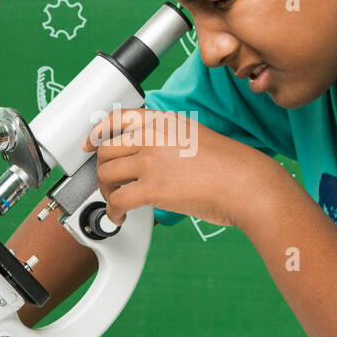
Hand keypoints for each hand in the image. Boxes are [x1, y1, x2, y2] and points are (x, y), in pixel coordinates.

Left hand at [80, 108, 276, 228]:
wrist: (248, 184)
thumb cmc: (231, 167)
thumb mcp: (195, 136)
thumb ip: (168, 140)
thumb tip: (147, 157)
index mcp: (164, 120)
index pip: (117, 118)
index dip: (96, 134)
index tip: (89, 145)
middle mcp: (154, 135)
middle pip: (106, 151)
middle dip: (103, 172)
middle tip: (111, 186)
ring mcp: (151, 160)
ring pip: (106, 175)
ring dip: (107, 193)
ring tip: (118, 203)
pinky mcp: (152, 188)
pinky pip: (117, 200)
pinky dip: (113, 212)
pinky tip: (121, 217)